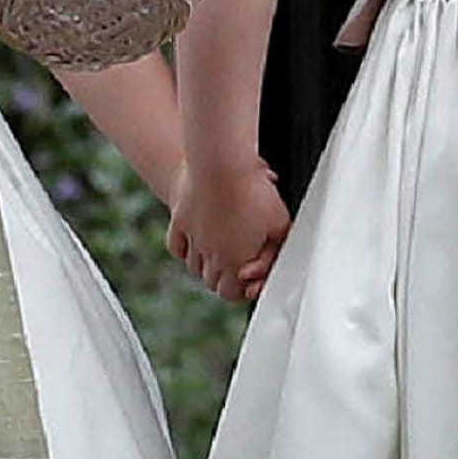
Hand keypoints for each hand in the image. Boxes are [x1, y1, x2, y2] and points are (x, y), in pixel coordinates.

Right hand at [168, 157, 292, 302]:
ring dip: (206, 265)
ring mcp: (192, 239)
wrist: (220, 164)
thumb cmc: (253, 192)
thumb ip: (276, 250)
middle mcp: (210, 255)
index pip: (231, 294)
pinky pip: (177, 247)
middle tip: (238, 266)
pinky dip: (186, 251)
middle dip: (226, 279)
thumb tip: (271, 266)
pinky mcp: (179, 220)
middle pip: (213, 283)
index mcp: (235, 261)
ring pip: (194, 267)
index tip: (250, 279)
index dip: (243, 290)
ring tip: (220, 254)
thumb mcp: (280, 224)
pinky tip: (195, 245)